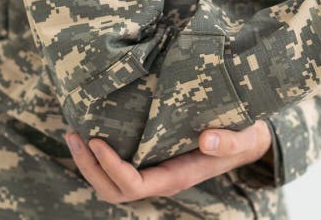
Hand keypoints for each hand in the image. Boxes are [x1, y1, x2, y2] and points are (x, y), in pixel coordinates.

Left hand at [64, 121, 271, 203]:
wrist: (248, 141)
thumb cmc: (245, 138)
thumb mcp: (245, 138)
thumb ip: (231, 142)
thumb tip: (207, 141)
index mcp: (177, 176)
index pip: (135, 185)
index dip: (111, 168)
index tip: (97, 140)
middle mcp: (161, 178)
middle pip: (114, 190)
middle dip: (89, 168)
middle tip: (74, 136)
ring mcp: (154, 171)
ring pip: (111, 183)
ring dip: (88, 163)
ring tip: (73, 134)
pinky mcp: (151, 159)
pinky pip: (118, 167)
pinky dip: (99, 156)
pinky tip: (91, 131)